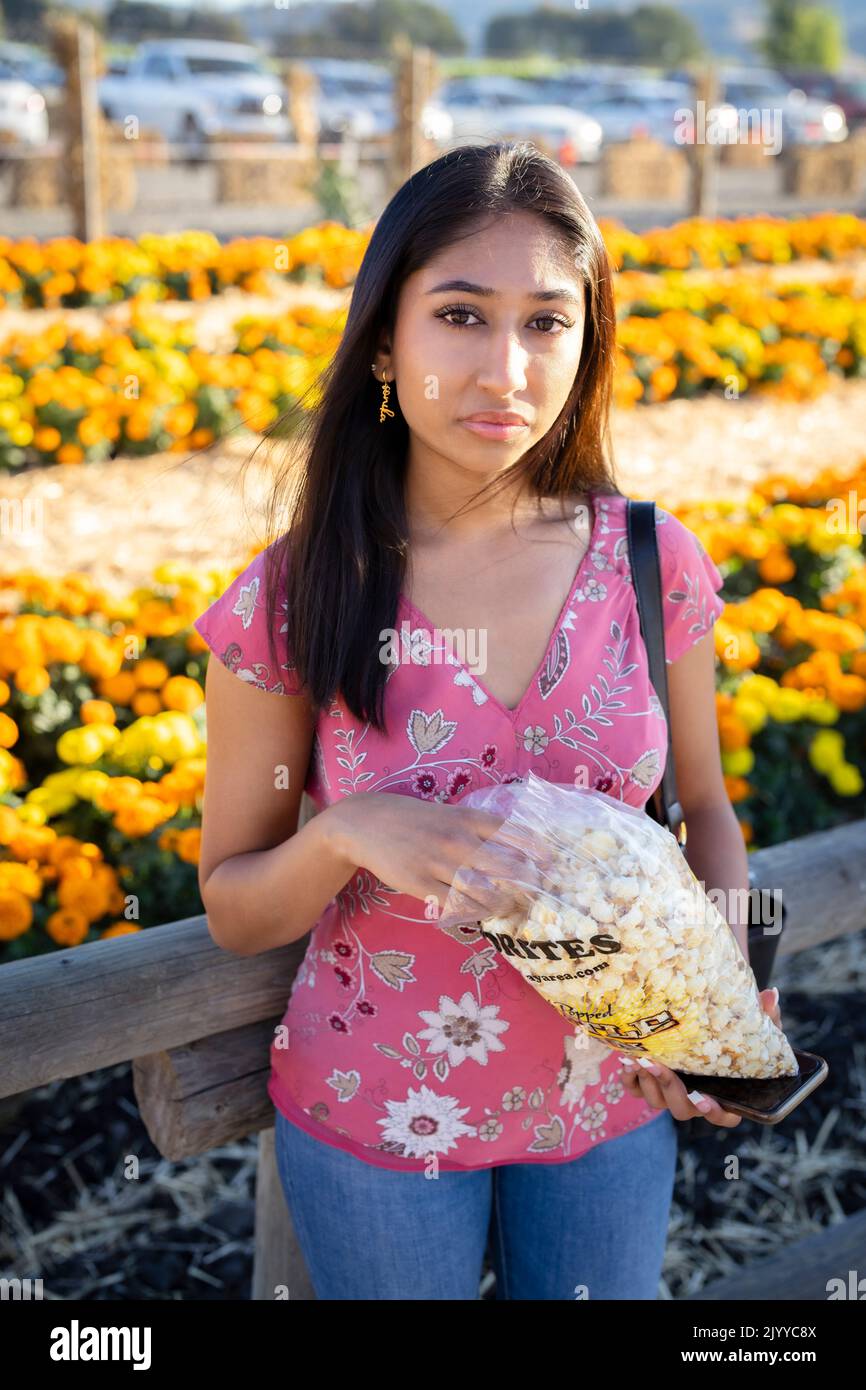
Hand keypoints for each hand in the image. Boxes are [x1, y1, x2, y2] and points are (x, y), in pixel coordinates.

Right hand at [322, 791, 548, 919]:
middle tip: (535, 895)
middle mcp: (457, 839)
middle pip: (504, 866)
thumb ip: (478, 828)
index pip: (511, 832)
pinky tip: (479, 914)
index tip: (550, 862)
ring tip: (506, 907)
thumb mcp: (449, 813)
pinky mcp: (420, 884)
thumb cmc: (414, 819)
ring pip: (482, 890)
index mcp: (467, 818)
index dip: (535, 849)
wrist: (366, 824)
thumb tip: (515, 848)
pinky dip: (471, 912)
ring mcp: (438, 862)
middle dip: (524, 884)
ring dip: (500, 903)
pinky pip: (454, 904)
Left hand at [617, 990, 781, 1126]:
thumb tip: (770, 994)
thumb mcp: (751, 1022)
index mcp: (724, 1093)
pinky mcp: (648, 1081)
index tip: (704, 1098)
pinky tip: (629, 1060)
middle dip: (671, 1091)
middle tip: (662, 1068)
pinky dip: (630, 1079)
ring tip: (642, 1059)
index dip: (716, 1113)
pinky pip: (635, 1089)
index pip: (725, 1117)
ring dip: (649, 1084)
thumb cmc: (730, 1028)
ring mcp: (670, 1092)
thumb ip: (765, 1013)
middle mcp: (695, 1097)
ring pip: (657, 1102)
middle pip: (682, 1110)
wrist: (699, 1019)